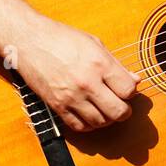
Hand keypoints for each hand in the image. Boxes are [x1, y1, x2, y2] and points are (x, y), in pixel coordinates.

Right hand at [11, 15, 140, 132]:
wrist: (29, 41)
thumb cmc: (62, 38)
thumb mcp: (95, 44)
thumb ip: (116, 65)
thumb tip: (136, 80)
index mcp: (100, 64)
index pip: (129, 90)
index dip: (132, 92)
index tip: (127, 89)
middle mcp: (87, 83)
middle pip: (118, 111)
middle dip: (124, 111)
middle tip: (122, 105)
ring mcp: (71, 97)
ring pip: (100, 122)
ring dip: (107, 119)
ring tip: (105, 109)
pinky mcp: (56, 106)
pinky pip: (79, 126)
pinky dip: (89, 125)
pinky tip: (90, 115)